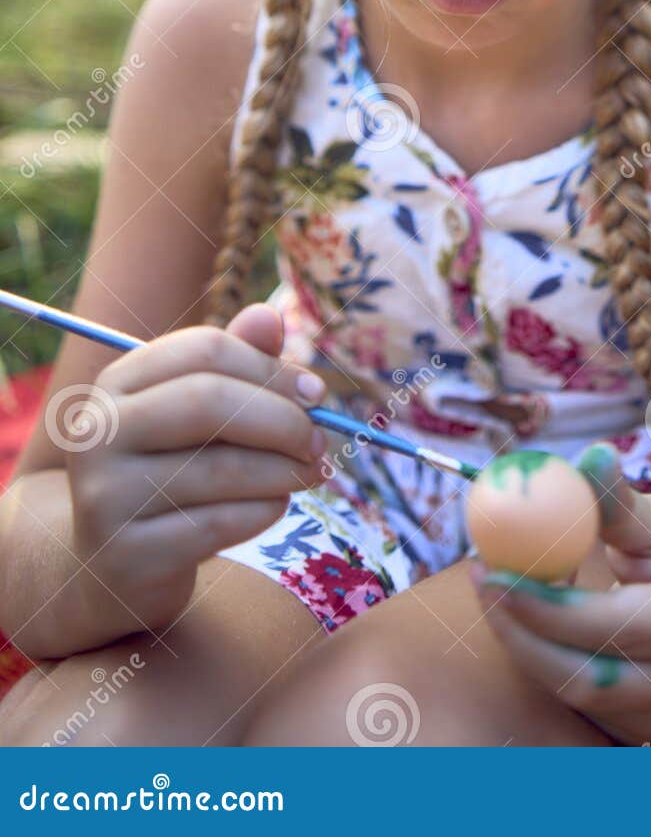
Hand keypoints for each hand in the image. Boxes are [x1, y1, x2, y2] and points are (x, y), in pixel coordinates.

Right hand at [66, 304, 328, 631]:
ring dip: (285, 470)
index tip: (316, 392)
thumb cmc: (174, 469)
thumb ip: (238, 361)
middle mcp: (99, 432)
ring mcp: (106, 496)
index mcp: (117, 382)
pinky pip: (220, 522)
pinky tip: (275, 506)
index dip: (270, 367)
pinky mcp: (128, 553)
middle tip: (319, 440)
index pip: (204, 349)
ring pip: (222, 468)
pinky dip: (264, 510)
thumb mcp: (200, 412)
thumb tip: (271, 316)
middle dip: (282, 419)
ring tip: (309, 473)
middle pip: (209, 401)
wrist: (117, 566)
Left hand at [469, 441, 650, 746]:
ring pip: (574, 692)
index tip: (492, 570)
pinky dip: (538, 657)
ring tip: (494, 585)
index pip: (612, 625)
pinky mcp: (641, 728)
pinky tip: (522, 612)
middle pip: (587, 676)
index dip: (546, 606)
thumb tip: (592, 456)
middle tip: (478, 578)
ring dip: (522, 642)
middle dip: (520, 632)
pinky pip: (575, 699)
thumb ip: (618, 501)